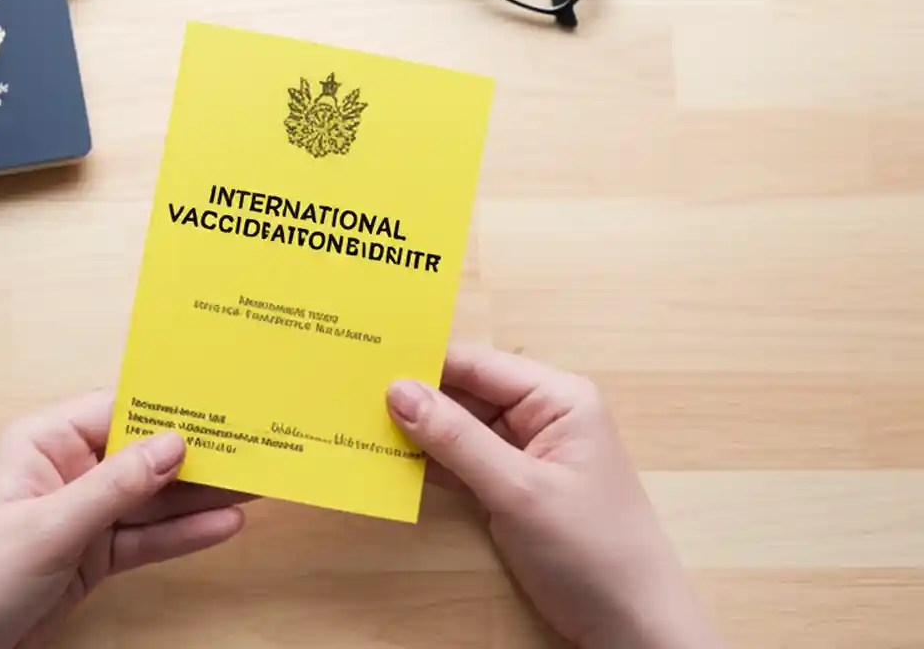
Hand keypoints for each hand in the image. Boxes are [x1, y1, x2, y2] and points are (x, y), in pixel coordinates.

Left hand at [0, 391, 248, 648]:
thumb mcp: (49, 528)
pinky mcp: (95, 553)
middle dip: (197, 452)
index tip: (219, 403)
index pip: (116, 409)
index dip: (168, 407)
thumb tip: (173, 444)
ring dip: (202, 494)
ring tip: (257, 481)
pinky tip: (226, 524)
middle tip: (255, 443)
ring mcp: (84, 513)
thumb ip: (115, 486)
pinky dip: (185, 534)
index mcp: (42, 443)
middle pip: (144, 453)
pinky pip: (149, 537)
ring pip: (154, 497)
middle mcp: (67, 470)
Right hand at [387, 345, 722, 648]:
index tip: (366, 358)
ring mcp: (524, 453)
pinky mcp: (510, 487)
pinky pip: (460, 462)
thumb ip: (456, 440)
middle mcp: (541, 416)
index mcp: (558, 398)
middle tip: (348, 390)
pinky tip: (386, 460)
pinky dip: (427, 463)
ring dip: (415, 430)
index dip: (424, 360)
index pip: (479, 364)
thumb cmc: (593, 550)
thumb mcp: (519, 490)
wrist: (631, 624)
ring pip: (457, 428)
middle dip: (414, 394)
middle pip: (465, 391)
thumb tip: (399, 392)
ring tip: (355, 420)